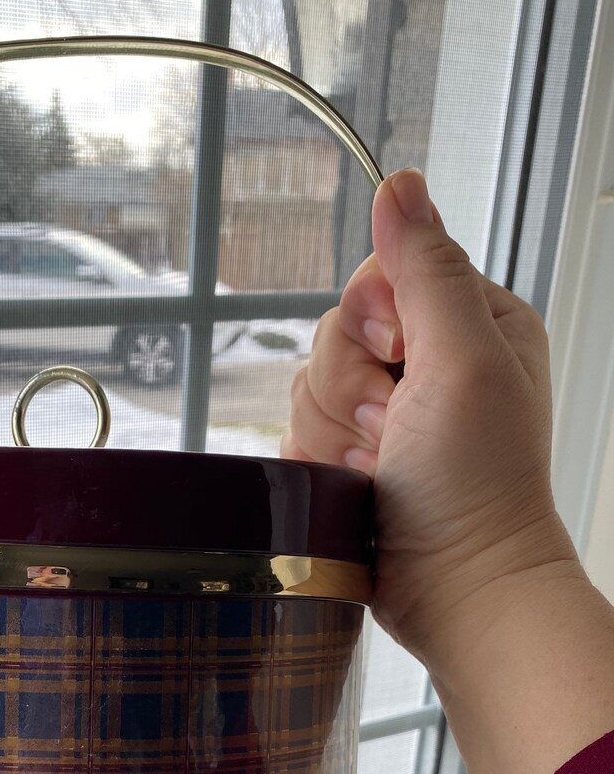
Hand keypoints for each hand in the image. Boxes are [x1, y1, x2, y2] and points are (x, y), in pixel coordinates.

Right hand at [284, 168, 613, 773]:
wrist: (455, 589)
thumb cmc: (477, 486)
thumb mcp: (462, 359)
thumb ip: (426, 269)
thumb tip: (400, 183)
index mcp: (470, 324)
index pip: (382, 275)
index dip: (373, 317)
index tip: (399, 362)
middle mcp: (427, 364)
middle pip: (336, 329)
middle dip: (349, 385)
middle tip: (390, 429)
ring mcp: (386, 415)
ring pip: (307, 382)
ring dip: (333, 431)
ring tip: (378, 468)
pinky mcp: (349, 459)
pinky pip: (296, 433)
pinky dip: (316, 463)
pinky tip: (354, 488)